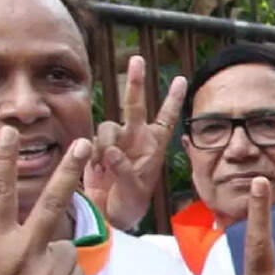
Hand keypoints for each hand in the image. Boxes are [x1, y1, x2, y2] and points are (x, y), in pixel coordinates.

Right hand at [84, 55, 185, 229]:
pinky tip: (96, 168)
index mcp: (154, 147)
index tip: (181, 79)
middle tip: (137, 59)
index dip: (173, 99)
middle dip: (136, 82)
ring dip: (105, 144)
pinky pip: (93, 140)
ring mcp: (116, 142)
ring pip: (108, 126)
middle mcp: (136, 138)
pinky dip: (93, 152)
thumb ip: (125, 170)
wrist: (109, 215)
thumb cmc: (130, 204)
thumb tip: (112, 151)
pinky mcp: (97, 148)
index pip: (166, 119)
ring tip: (107, 168)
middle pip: (135, 105)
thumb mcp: (134, 191)